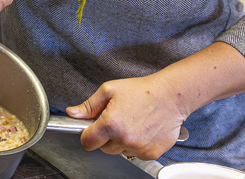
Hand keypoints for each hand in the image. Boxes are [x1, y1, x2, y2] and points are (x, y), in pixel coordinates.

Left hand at [67, 72, 191, 159]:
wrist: (171, 95)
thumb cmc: (143, 91)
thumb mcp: (110, 90)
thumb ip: (89, 105)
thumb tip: (73, 113)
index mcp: (110, 124)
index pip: (87, 142)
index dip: (87, 135)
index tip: (92, 131)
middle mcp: (124, 138)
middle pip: (104, 148)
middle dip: (107, 137)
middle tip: (118, 120)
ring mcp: (138, 147)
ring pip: (120, 151)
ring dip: (122, 141)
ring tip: (133, 123)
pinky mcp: (151, 153)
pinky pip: (136, 154)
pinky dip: (137, 145)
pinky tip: (143, 130)